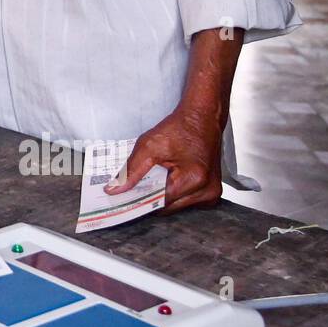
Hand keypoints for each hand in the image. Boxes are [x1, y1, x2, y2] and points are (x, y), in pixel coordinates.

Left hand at [105, 105, 224, 213]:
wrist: (201, 118)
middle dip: (153, 198)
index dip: (141, 200)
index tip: (127, 200)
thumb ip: (130, 171)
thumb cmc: (180, 128)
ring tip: (161, 176)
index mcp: (194, 179)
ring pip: (178, 207)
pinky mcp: (213, 191)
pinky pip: (188, 201)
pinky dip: (176, 193)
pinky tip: (172, 178)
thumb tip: (115, 190)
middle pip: (169, 208)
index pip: (159, 203)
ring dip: (165, 195)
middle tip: (142, 184)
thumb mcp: (149, 145)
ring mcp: (212, 193)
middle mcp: (207, 190)